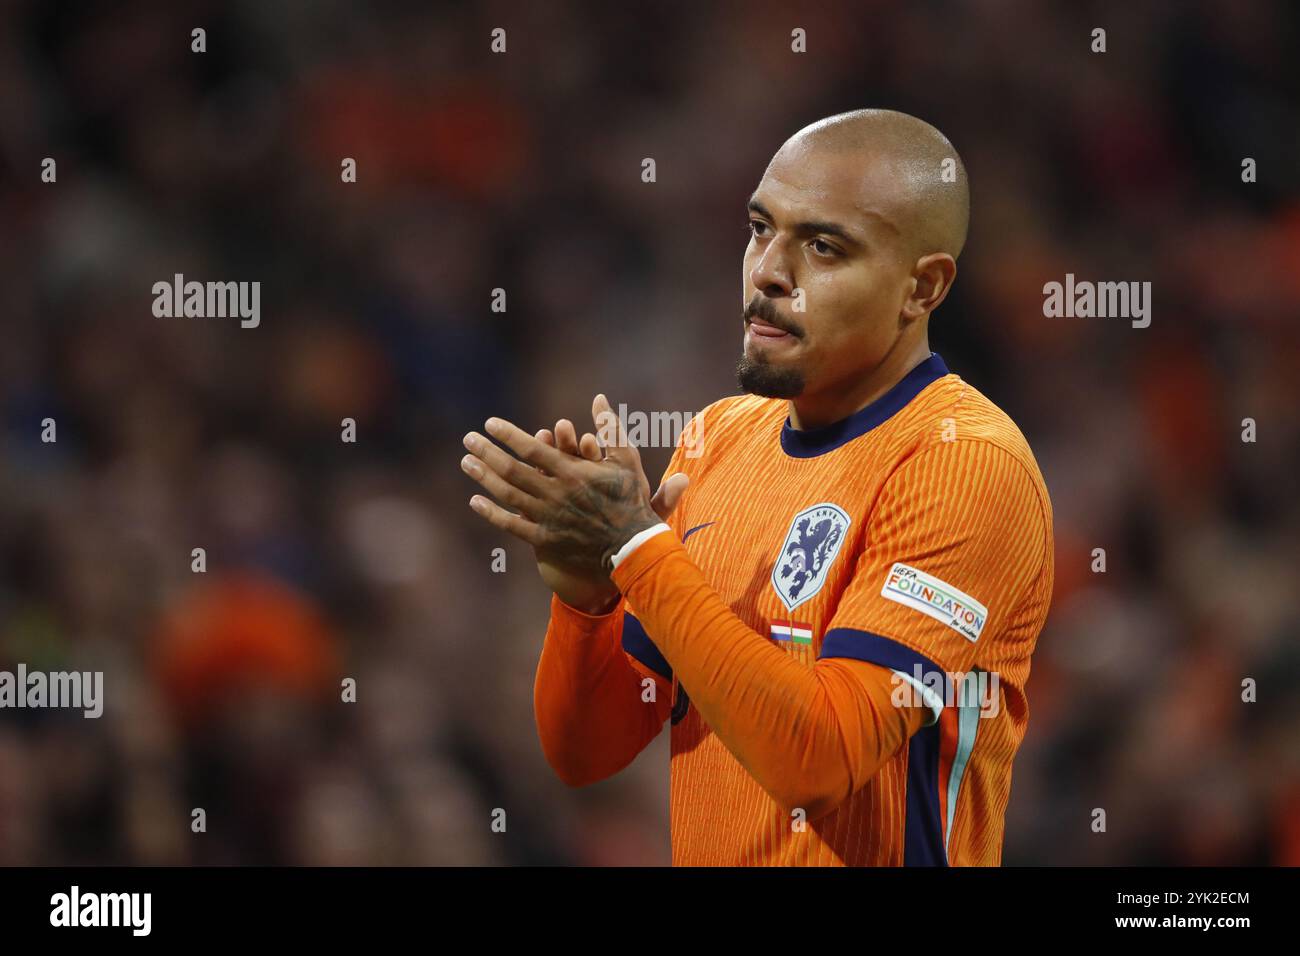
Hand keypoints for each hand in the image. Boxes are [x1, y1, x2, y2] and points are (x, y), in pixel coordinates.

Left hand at [462, 395, 689, 612]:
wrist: (633, 548)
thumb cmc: (630, 499)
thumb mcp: (627, 459)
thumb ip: (611, 428)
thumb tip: (598, 398)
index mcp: (573, 472)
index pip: (532, 449)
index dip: (508, 435)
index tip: (490, 424)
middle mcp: (556, 493)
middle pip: (512, 470)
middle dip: (487, 452)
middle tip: (468, 439)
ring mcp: (548, 517)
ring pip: (508, 494)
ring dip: (484, 477)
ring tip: (467, 462)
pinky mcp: (545, 539)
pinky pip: (512, 525)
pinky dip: (492, 513)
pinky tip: (475, 500)